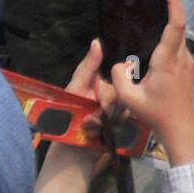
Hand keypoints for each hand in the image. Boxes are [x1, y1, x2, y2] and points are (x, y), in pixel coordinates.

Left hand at [33, 39, 112, 192]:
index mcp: (99, 83)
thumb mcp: (75, 88)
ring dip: (107, 118)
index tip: (98, 95)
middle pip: (121, 92)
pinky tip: (99, 132)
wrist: (71, 151)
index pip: (115, 76)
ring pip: (125, 106)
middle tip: (93, 114)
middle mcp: (111, 94)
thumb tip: (97, 42)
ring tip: (92, 126)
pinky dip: (111, 127)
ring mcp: (117, 110)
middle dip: (106, 104)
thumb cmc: (67, 116)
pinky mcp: (122, 125)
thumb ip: (88, 66)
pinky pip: (126, 120)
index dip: (108, 87)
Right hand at [110, 0, 193, 165]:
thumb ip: (119, 77)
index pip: (175, 24)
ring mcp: (191, 66)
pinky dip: (169, 53)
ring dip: (164, 41)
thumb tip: (121, 63)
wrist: (186, 134)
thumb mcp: (130, 99)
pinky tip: (157, 67)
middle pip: (176, 29)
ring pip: (177, 44)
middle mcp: (183, 59)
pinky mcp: (193, 73)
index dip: (174, 1)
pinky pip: (180, 55)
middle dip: (167, 14)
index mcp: (168, 61)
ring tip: (148, 47)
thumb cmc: (158, 118)